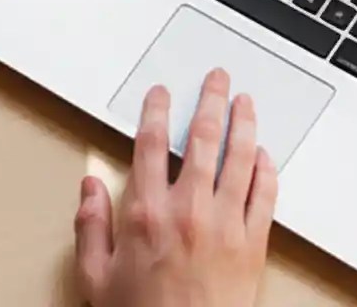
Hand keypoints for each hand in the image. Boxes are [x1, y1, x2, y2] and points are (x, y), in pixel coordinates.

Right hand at [75, 69, 277, 306]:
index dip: (156, 111)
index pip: (150, 145)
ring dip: (244, 124)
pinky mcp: (253, 242)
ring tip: (246, 102)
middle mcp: (188, 210)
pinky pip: (265, 194)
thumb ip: (90, 227)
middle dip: (210, 101)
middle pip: (202, 139)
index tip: (161, 93)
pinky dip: (266, 169)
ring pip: (239, 158)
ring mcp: (225, 224)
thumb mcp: (96, 278)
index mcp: (146, 213)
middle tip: (216, 79)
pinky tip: (265, 154)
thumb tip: (90, 187)